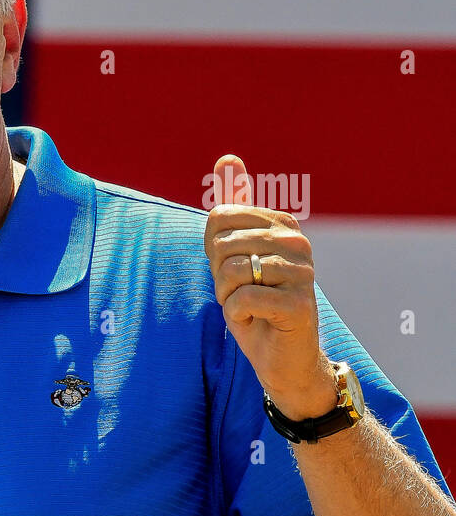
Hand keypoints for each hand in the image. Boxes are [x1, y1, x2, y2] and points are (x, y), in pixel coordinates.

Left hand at [204, 155, 337, 420]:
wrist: (281, 357)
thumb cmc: (255, 303)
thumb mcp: (235, 254)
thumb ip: (234, 208)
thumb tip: (228, 158)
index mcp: (282, 224)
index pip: (218, 219)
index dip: (213, 251)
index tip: (233, 270)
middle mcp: (298, 242)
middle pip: (222, 244)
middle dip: (219, 277)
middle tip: (241, 293)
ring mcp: (303, 272)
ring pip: (231, 272)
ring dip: (227, 298)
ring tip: (249, 307)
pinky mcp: (300, 304)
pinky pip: (242, 300)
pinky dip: (237, 316)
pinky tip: (256, 322)